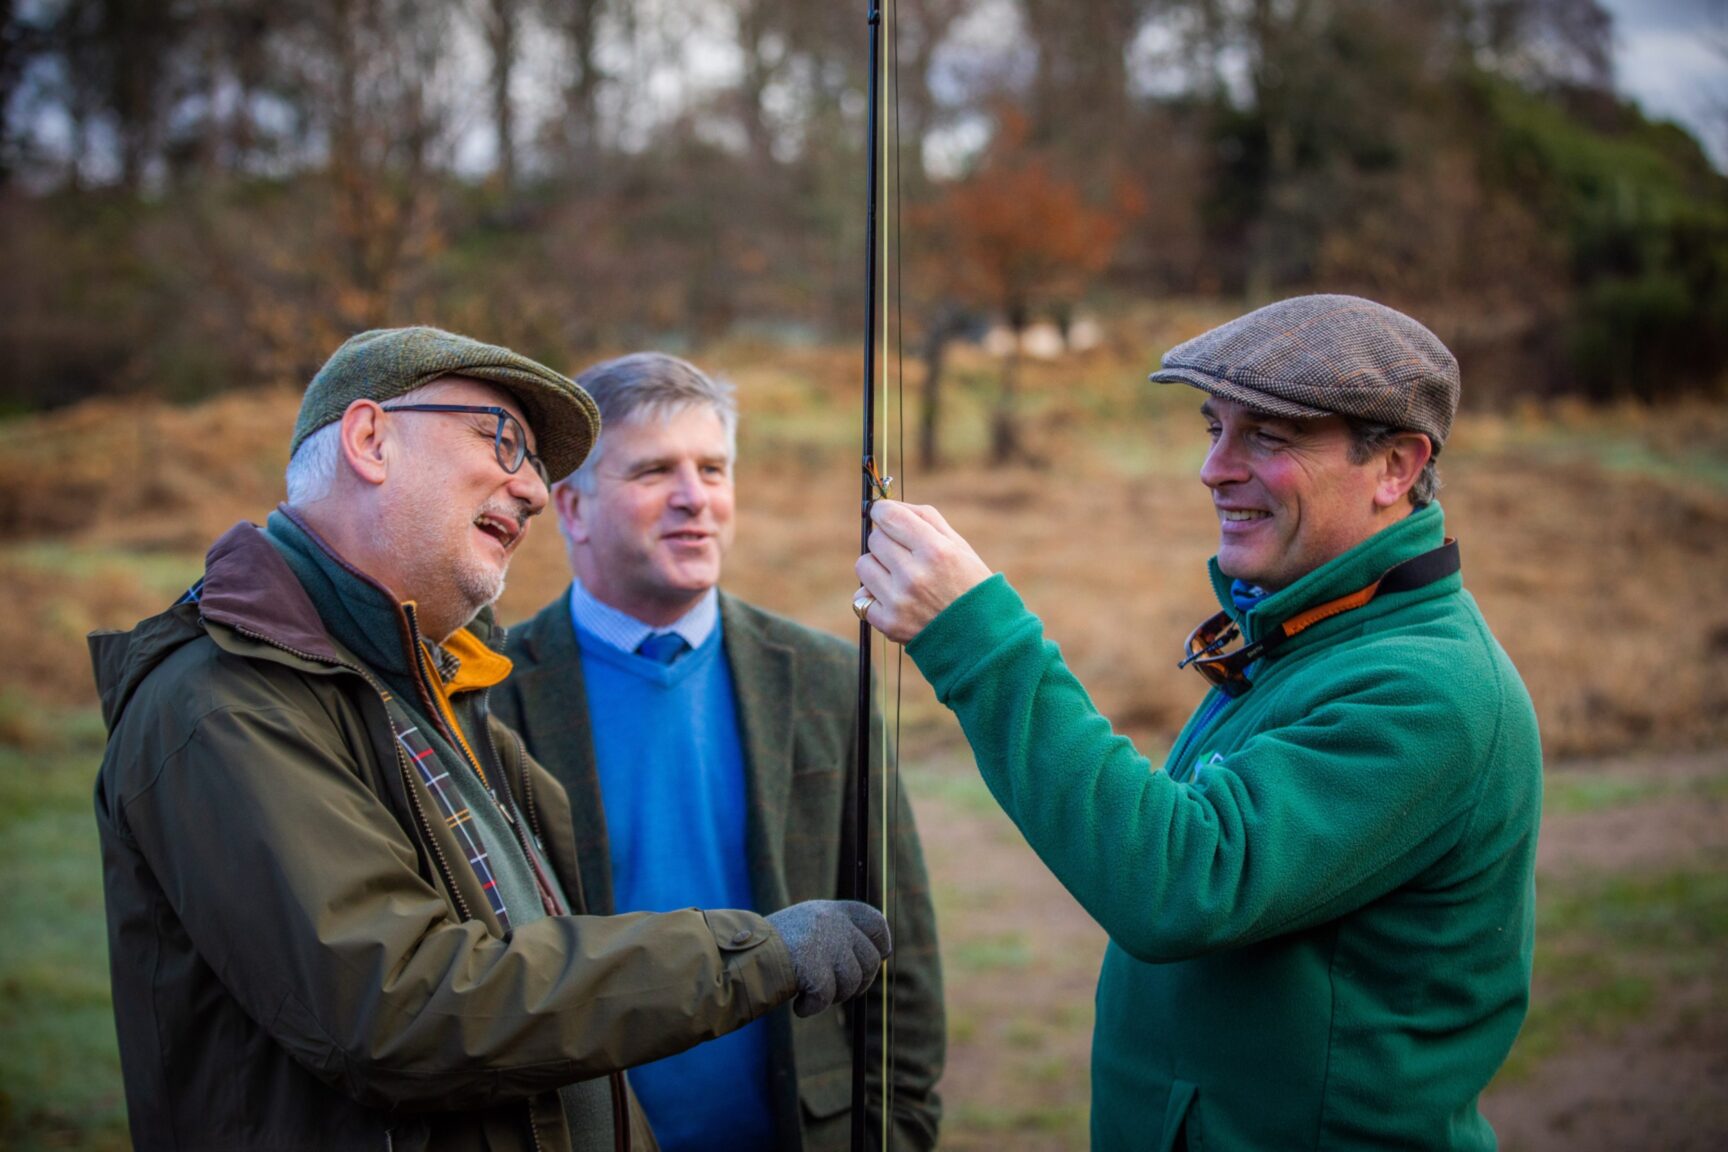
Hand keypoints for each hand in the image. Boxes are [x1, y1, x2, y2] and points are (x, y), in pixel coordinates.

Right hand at [766, 900, 891, 1016]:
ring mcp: (825, 942)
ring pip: (853, 983)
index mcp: (832, 910)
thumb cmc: (772, 947)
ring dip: (834, 997)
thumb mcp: (808, 927)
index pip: (874, 921)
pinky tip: (799, 1004)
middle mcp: (832, 921)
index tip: (880, 957)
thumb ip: (838, 936)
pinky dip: (812, 1008)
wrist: (741, 954)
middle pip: (871, 960)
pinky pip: (826, 997)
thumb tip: (878, 958)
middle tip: (836, 992)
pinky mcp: (813, 965)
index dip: (881, 943)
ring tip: (810, 993)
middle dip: (858, 983)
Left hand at [854, 500, 992, 642]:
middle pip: (875, 539)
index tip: (884, 514)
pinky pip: (861, 597)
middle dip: (886, 541)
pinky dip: (873, 596)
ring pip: (863, 565)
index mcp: (935, 551)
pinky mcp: (889, 624)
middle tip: (904, 554)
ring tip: (899, 577)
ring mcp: (900, 601)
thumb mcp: (959, 545)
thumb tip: (886, 505)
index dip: (882, 511)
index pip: (888, 516)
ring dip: (877, 567)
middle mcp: (915, 575)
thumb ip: (924, 518)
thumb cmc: (970, 584)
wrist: (981, 638)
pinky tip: (895, 600)